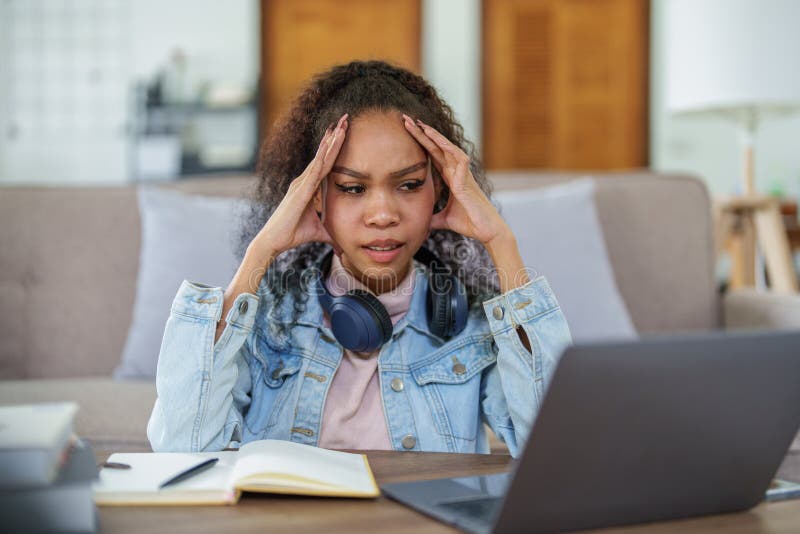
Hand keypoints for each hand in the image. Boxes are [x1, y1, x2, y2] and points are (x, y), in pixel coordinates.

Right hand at [249, 113, 347, 260]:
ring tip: (342, 125)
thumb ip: (330, 232)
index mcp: (307, 186)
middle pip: (323, 155)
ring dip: (332, 141)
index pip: (325, 163)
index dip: (334, 147)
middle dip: (335, 136)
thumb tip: (342, 242)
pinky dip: (323, 157)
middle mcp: (303, 181)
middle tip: (346, 118)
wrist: (273, 240)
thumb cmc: (292, 234)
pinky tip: (330, 144)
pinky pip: (314, 170)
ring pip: (320, 158)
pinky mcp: (301, 190)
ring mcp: (301, 183)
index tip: (344, 131)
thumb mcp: (319, 231)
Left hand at [401, 114, 509, 246]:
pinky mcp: (467, 181)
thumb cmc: (469, 223)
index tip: (407, 132)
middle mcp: (457, 172)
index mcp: (451, 178)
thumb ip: (432, 217)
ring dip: (434, 136)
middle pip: (437, 148)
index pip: (433, 156)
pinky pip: (459, 159)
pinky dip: (449, 149)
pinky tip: (438, 140)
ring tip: (420, 124)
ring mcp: (463, 174)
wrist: (486, 231)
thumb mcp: (444, 220)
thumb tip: (420, 224)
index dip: (421, 144)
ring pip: (447, 149)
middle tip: (406, 120)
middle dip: (422, 134)